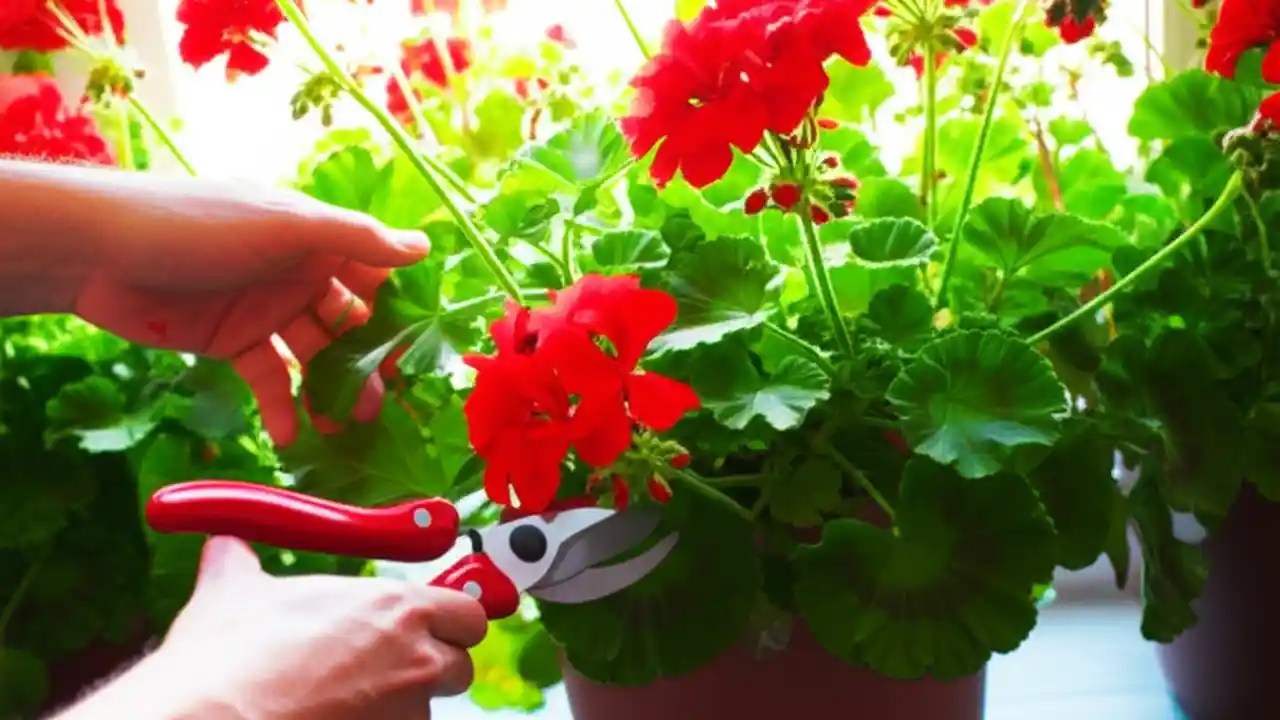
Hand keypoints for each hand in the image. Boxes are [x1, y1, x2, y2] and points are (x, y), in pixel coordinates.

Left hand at [1, 161, 429, 445]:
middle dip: (369, 364)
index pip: (373, 276)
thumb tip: (424, 248)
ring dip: (331, 392)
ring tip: (344, 429)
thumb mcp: (285, 225)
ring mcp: (266, 309)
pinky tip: (290, 435)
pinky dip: (282, 407)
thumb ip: (356, 239)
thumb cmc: (199, 225)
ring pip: (314, 356)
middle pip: (349, 324)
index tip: (414, 355)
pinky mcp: (232, 342)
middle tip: (382, 406)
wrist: (101, 251)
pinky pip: (270, 378)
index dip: (395, 313)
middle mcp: (298, 273)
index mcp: (316, 239)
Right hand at [55, 537, 487, 719]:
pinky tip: (335, 716)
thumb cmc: (227, 661)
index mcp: (397, 609)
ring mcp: (406, 712)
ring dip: (399, 703)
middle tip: (389, 664)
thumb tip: (225, 549)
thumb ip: (242, 565)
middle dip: (433, 664)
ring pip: (426, 708)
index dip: (449, 620)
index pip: (468, 613)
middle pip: (460, 665)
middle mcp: (415, 661)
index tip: (429, 624)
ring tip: (346, 697)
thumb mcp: (235, 594)